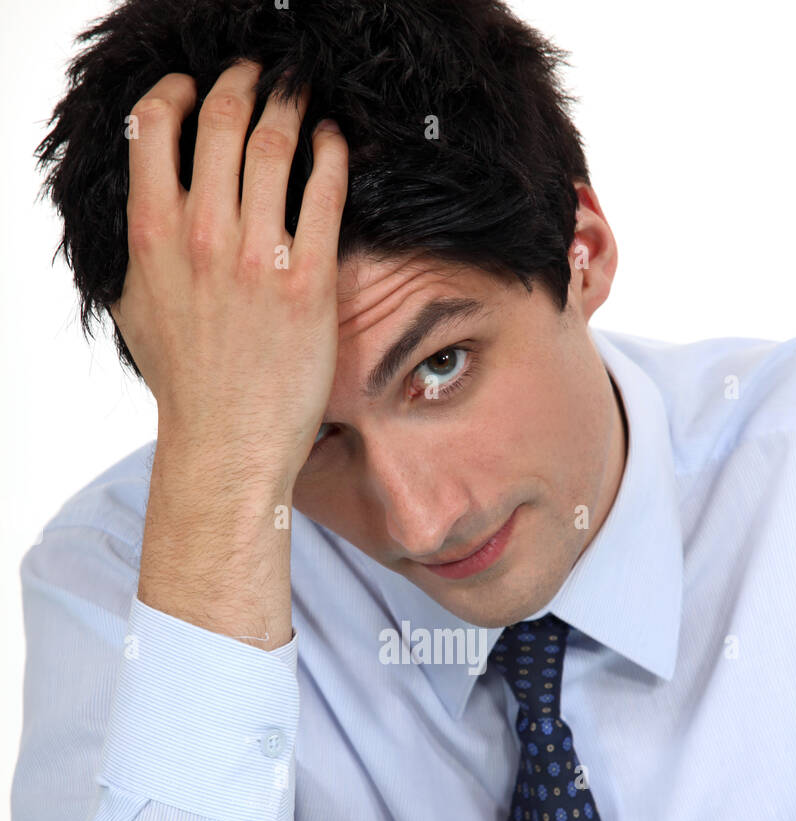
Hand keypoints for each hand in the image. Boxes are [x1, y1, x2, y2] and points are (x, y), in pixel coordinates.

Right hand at [110, 58, 347, 497]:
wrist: (226, 442)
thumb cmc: (184, 383)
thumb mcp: (134, 307)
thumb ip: (139, 247)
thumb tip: (148, 202)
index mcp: (152, 236)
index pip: (156, 126)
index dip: (177, 92)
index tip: (195, 87)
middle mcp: (202, 236)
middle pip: (221, 119)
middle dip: (243, 81)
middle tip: (259, 74)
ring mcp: (257, 257)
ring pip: (275, 143)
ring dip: (290, 103)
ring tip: (300, 92)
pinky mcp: (309, 280)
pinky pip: (324, 190)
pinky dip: (330, 152)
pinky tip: (333, 140)